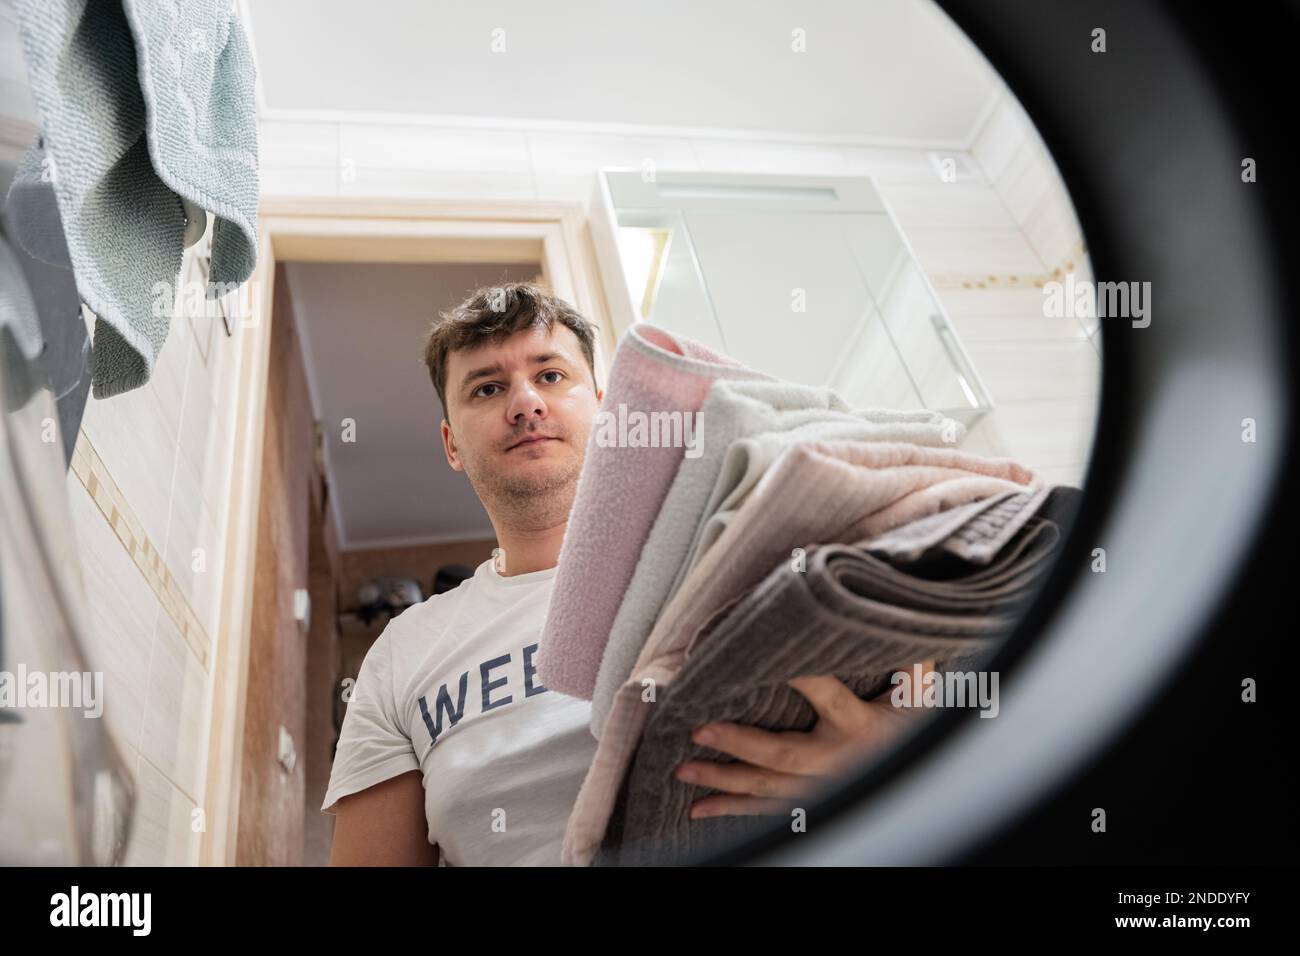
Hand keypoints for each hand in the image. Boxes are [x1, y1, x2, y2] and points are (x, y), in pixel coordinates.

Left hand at [674, 661, 936, 818]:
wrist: (928, 780)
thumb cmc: (919, 728)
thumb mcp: (920, 693)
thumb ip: (908, 660)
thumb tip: (898, 617)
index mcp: (862, 725)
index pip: (827, 694)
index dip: (799, 674)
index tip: (765, 650)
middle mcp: (840, 761)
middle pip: (782, 754)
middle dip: (738, 743)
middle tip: (699, 731)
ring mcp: (823, 787)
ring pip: (768, 787)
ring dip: (724, 780)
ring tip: (684, 770)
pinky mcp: (813, 804)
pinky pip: (769, 810)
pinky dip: (733, 810)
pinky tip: (700, 809)